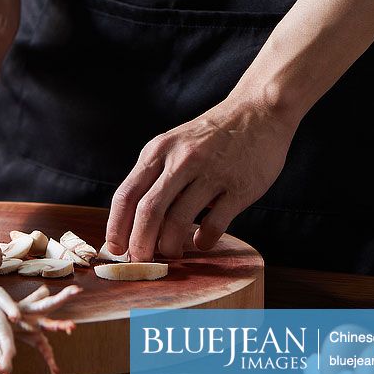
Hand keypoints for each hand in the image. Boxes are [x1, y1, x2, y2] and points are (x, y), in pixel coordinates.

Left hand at [105, 87, 297, 262]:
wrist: (258, 112)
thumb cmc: (210, 135)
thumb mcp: (174, 144)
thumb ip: (155, 175)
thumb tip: (133, 222)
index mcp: (159, 150)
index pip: (126, 195)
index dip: (117, 227)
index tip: (115, 249)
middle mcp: (182, 160)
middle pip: (148, 212)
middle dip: (139, 245)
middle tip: (140, 261)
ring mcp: (211, 173)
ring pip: (178, 221)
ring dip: (169, 246)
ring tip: (171, 253)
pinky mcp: (238, 188)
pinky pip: (213, 225)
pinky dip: (202, 241)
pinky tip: (200, 242)